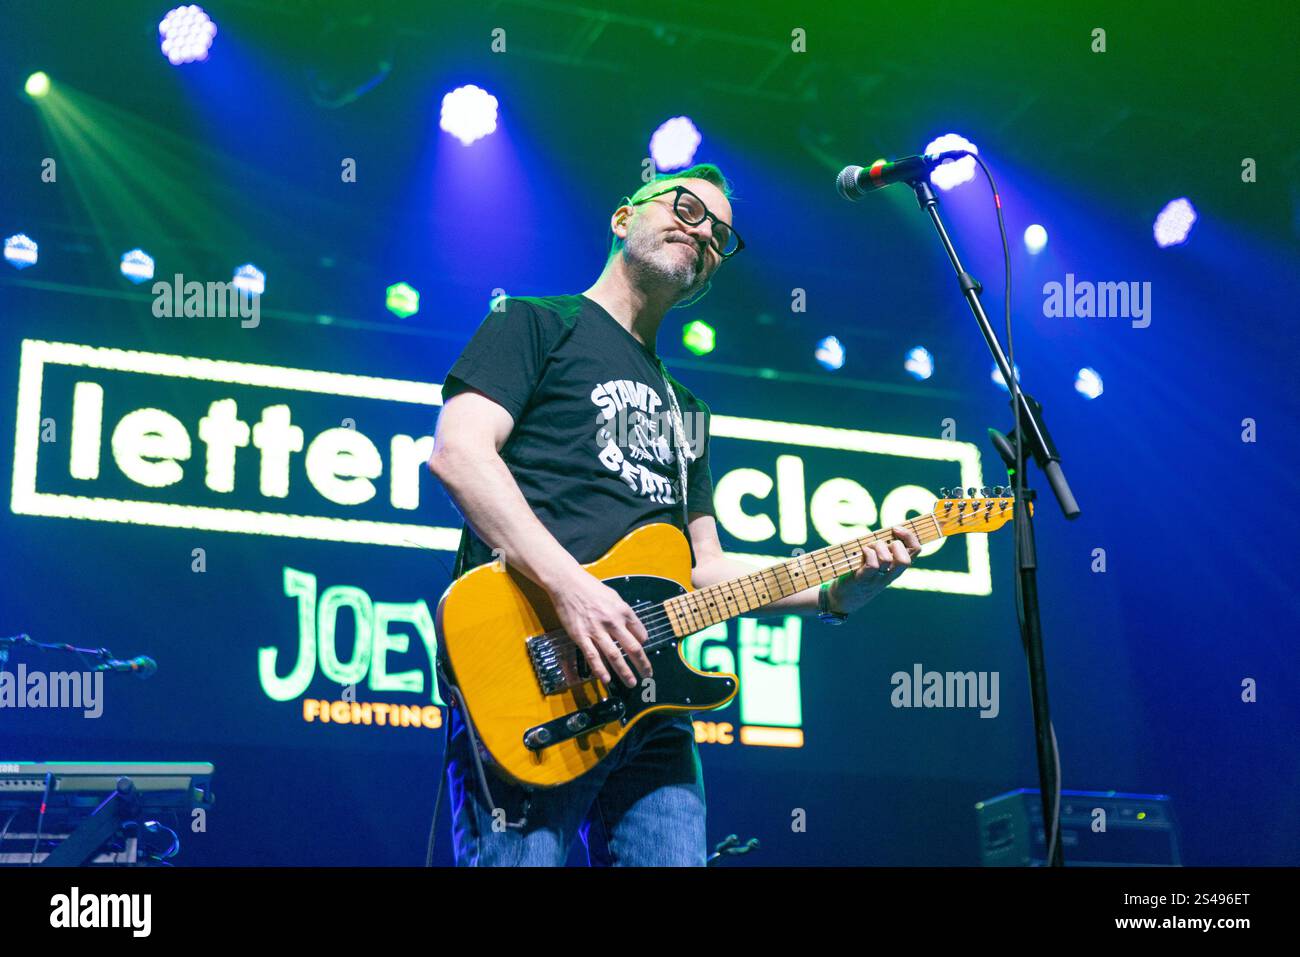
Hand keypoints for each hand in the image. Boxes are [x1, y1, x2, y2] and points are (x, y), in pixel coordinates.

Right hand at [548, 571, 653, 688]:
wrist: (568, 583)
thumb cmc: (591, 588)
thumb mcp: (614, 597)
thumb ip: (625, 614)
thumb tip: (635, 631)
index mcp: (623, 611)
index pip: (640, 633)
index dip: (644, 645)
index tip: (642, 652)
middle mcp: (612, 622)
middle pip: (632, 648)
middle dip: (642, 664)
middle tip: (648, 675)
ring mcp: (596, 630)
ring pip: (614, 656)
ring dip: (625, 672)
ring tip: (632, 683)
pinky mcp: (580, 636)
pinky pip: (593, 656)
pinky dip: (600, 669)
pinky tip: (607, 679)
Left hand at [828, 525, 922, 614]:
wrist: (843, 599)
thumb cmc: (860, 573)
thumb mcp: (877, 561)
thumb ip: (884, 549)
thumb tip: (888, 530)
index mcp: (896, 568)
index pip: (915, 551)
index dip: (909, 536)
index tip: (896, 529)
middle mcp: (890, 575)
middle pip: (906, 560)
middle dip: (894, 544)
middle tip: (881, 543)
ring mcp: (877, 579)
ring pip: (887, 559)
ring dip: (876, 547)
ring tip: (867, 548)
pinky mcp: (862, 580)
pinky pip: (872, 565)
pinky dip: (867, 553)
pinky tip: (861, 552)